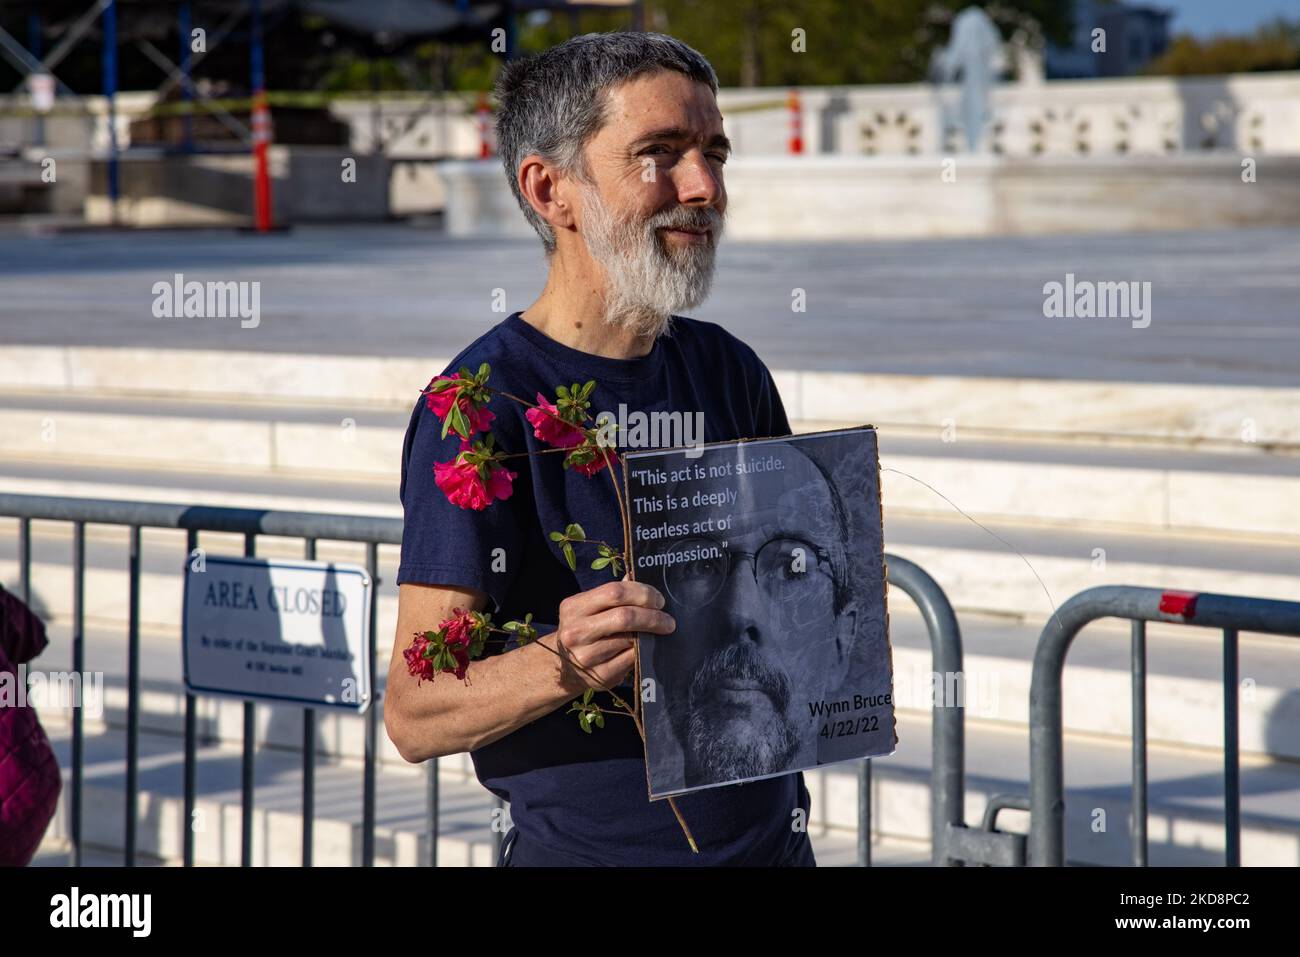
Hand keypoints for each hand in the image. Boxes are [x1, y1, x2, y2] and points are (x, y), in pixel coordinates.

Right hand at [551, 579, 674, 694]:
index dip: (642, 593)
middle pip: (625, 617)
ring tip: (657, 633)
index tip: (659, 600)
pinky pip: (631, 660)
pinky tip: (645, 648)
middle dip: (653, 617)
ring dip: (650, 635)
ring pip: (630, 640)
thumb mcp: (589, 608)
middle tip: (668, 621)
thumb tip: (636, 575)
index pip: (615, 592)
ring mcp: (586, 656)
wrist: (564, 667)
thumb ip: (612, 594)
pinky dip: (642, 652)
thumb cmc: (583, 629)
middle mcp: (577, 632)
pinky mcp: (600, 676)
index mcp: (573, 607)